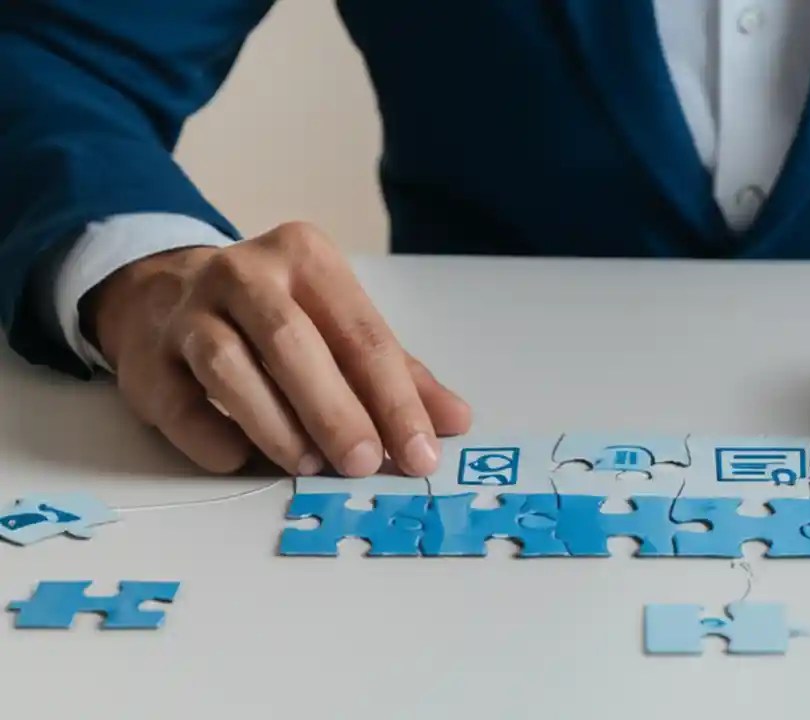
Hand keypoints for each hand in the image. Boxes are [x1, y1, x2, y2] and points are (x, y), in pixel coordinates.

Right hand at [87, 222, 470, 476]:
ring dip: (275, 423)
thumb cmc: (278, 316)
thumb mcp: (342, 329)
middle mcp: (244, 272)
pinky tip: (242, 459)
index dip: (396, 399)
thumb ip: (399, 374)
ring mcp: (188, 310)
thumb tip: (455, 421)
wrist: (170, 293)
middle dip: (335, 410)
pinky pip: (179, 402)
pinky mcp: (147, 357)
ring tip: (309, 465)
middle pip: (293, 342)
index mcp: (306, 257)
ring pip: (229, 365)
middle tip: (363, 464)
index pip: (362, 333)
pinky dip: (212, 436)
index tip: (421, 453)